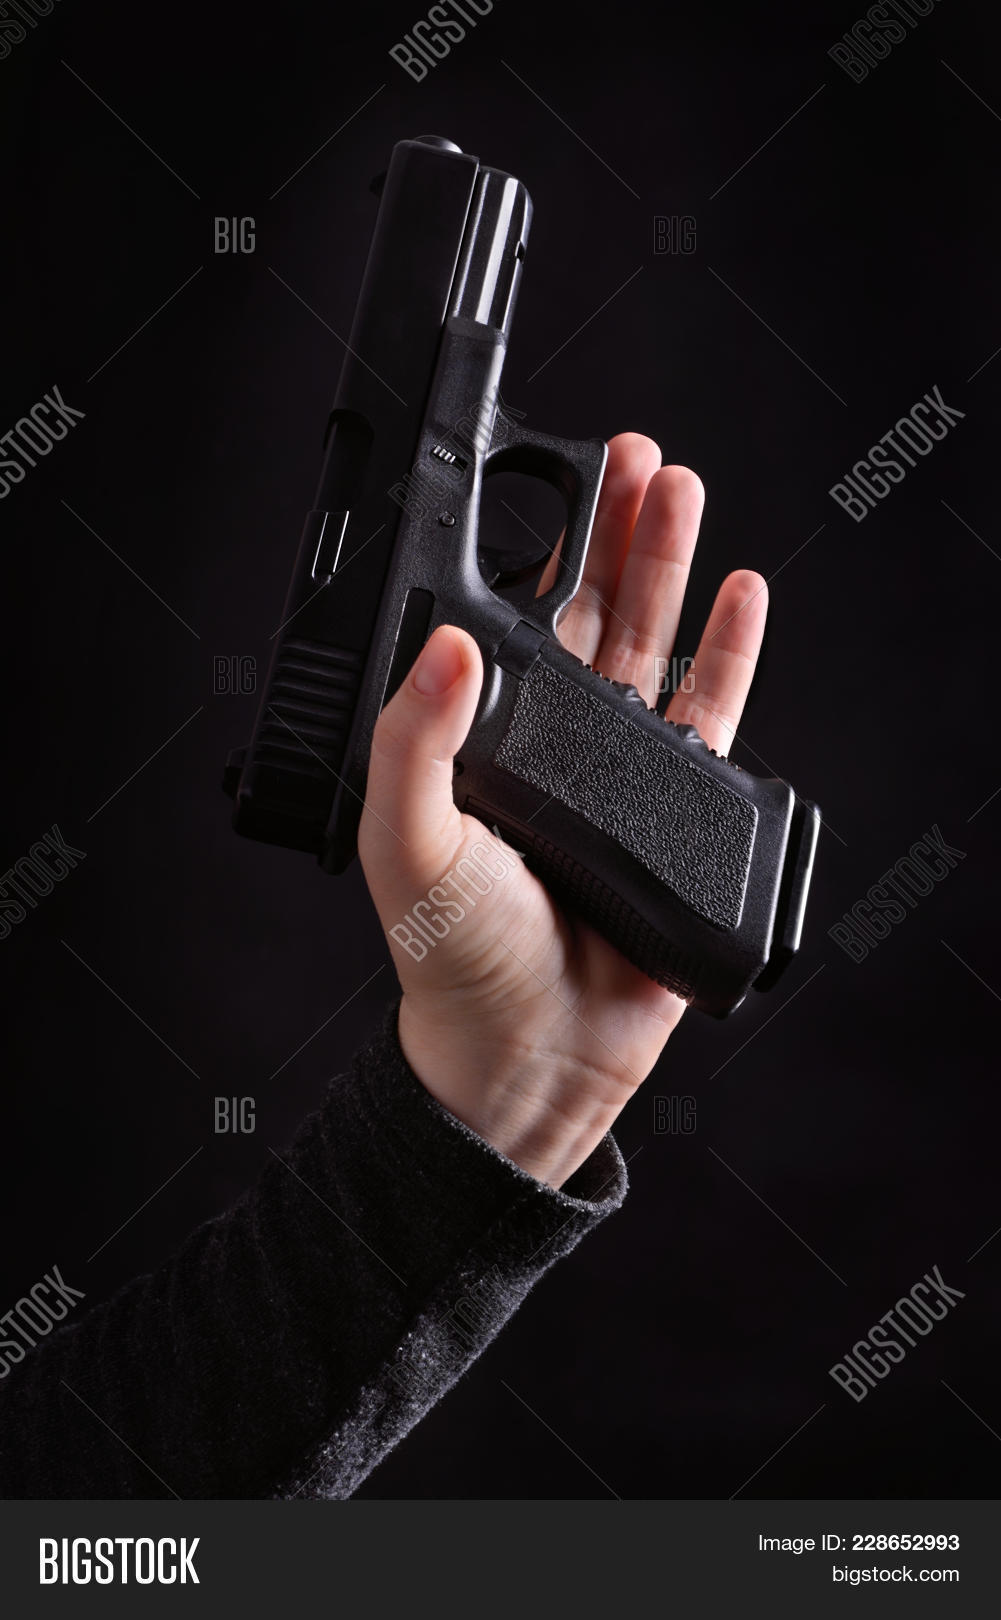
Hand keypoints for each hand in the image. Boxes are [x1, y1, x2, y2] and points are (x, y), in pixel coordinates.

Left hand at [358, 434, 767, 1187]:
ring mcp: (620, 774)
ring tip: (687, 493)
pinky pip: (708, 717)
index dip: (545, 547)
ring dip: (672, 569)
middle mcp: (554, 745)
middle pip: (593, 615)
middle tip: (642, 458)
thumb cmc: (453, 960)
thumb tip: (444, 647)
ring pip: (652, 647)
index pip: (518, 621)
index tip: (568, 476)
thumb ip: (414, 745)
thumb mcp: (408, 845)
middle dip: (619, 531)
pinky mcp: (678, 810)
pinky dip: (727, 655)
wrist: (533, 1054)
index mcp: (487, 741)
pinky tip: (741, 597)